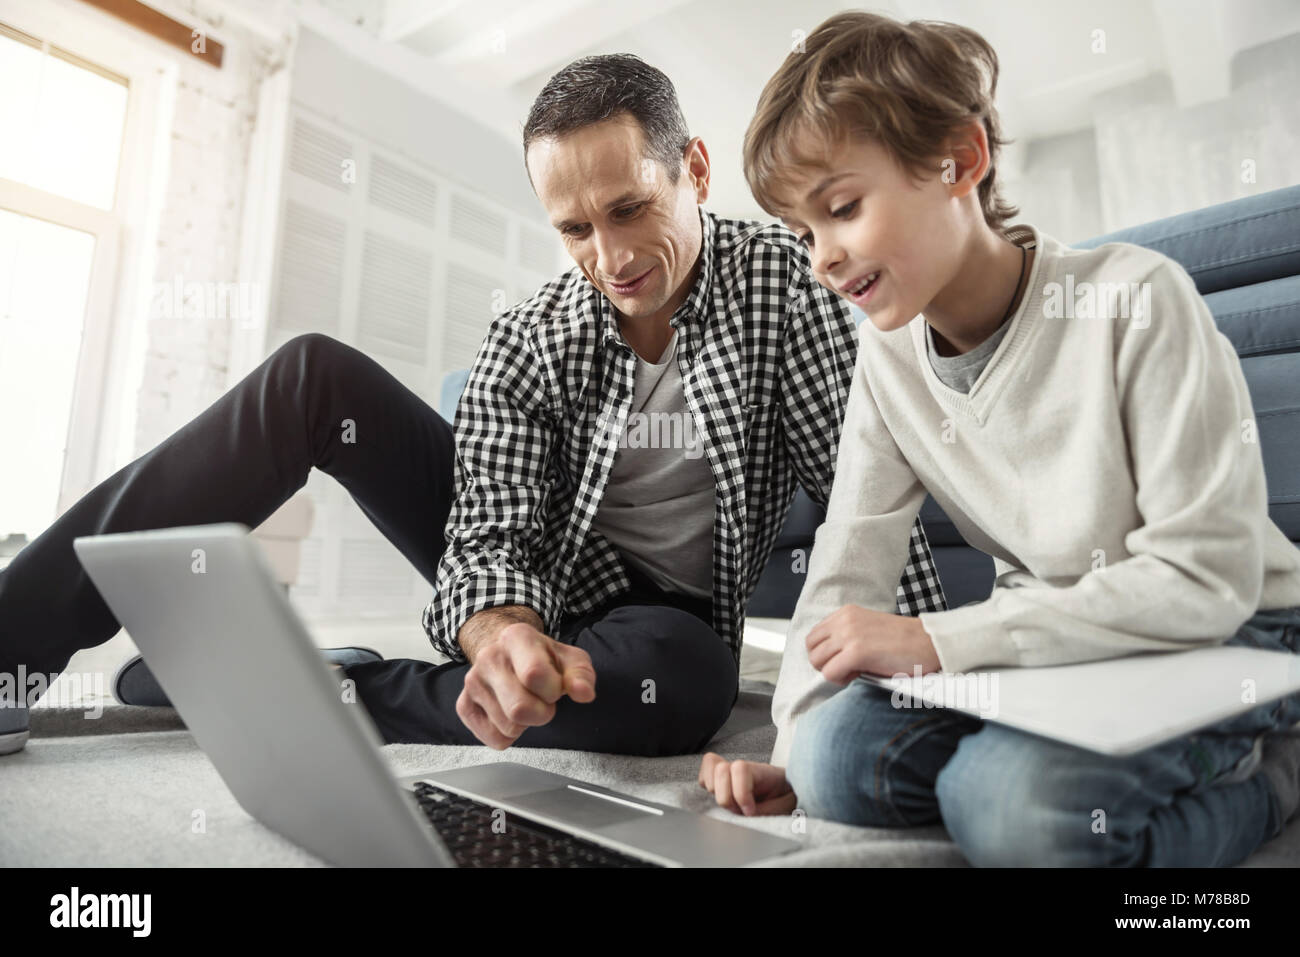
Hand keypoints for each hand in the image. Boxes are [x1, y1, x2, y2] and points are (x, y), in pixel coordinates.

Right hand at [455, 621, 595, 748]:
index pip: (534, 674)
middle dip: (541, 713)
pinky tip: (511, 713)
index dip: (553, 689)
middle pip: (518, 708)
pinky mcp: (464, 705)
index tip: (555, 687)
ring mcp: (472, 681)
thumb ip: (581, 675)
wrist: (509, 653)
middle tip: (543, 701)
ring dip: (526, 724)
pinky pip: (493, 738)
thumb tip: (584, 693)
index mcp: (516, 637)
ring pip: (508, 727)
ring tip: (526, 701)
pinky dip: (510, 734)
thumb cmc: (544, 658)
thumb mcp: (570, 659)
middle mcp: (488, 657)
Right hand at [697, 753, 796, 815]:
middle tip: (740, 810)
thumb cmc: (789, 798)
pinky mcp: (721, 780)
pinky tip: (721, 796)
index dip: (741, 793)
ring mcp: (731, 773)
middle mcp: (743, 768)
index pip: (740, 768)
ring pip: (709, 769)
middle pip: (721, 769)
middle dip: (726, 796)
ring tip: (731, 804)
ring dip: (716, 791)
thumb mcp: (786, 806)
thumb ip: (767, 810)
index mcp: (762, 771)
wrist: (790, 793)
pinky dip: (707, 785)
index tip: (750, 812)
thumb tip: (745, 815)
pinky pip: (704, 776)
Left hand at [806, 605, 940, 683]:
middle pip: (811, 649)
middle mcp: (844, 620)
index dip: (825, 653)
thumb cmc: (902, 641)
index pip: (814, 636)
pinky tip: (859, 675)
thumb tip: (828, 657)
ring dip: (833, 672)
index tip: (843, 659)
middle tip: (847, 669)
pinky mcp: (857, 652)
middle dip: (824, 663)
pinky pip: (830, 673)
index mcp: (846, 613)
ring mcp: (849, 635)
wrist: (929, 643)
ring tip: (855, 671)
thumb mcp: (868, 628)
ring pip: (817, 661)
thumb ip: (847, 635)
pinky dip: (841, 679)